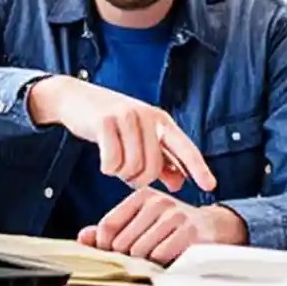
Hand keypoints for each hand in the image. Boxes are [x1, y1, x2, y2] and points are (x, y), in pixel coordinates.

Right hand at [27, 76, 215, 191]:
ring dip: (121, 174)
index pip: (185, 148)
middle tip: (127, 174)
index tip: (210, 186)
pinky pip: (112, 162)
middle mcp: (148, 117)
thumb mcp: (140, 138)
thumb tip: (179, 182)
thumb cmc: (111, 123)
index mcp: (162, 122)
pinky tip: (104, 159)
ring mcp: (127, 117)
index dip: (199, 168)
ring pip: (132, 168)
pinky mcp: (105, 122)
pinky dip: (107, 168)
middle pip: (153, 168)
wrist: (76, 99)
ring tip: (114, 161)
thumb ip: (160, 160)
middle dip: (138, 179)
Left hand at [76, 187, 247, 264]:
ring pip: (140, 250)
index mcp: (142, 197)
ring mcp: (174, 215)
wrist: (213, 228)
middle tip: (142, 254)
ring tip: (157, 254)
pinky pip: (160, 255)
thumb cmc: (173, 228)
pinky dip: (162, 263)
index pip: (108, 225)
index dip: (105, 245)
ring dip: (146, 260)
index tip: (114, 252)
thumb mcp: (142, 223)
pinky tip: (170, 256)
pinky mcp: (189, 231)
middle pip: (122, 241)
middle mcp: (158, 202)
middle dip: (128, 255)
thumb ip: (112, 230)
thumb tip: (83, 237)